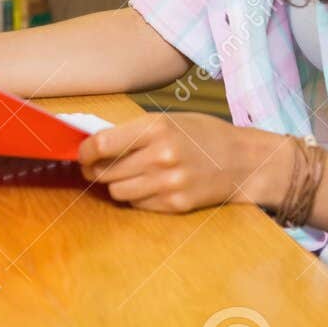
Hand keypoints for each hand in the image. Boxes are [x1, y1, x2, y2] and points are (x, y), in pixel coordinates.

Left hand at [78, 112, 295, 213]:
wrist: (244, 161)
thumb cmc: (204, 136)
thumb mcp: (170, 121)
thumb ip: (135, 132)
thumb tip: (95, 143)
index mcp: (156, 129)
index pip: (102, 144)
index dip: (85, 151)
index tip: (83, 153)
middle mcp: (161, 156)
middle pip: (105, 172)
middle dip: (95, 170)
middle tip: (96, 167)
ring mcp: (168, 183)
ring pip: (117, 192)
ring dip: (116, 185)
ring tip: (129, 175)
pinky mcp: (175, 204)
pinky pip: (137, 205)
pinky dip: (136, 197)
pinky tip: (149, 186)